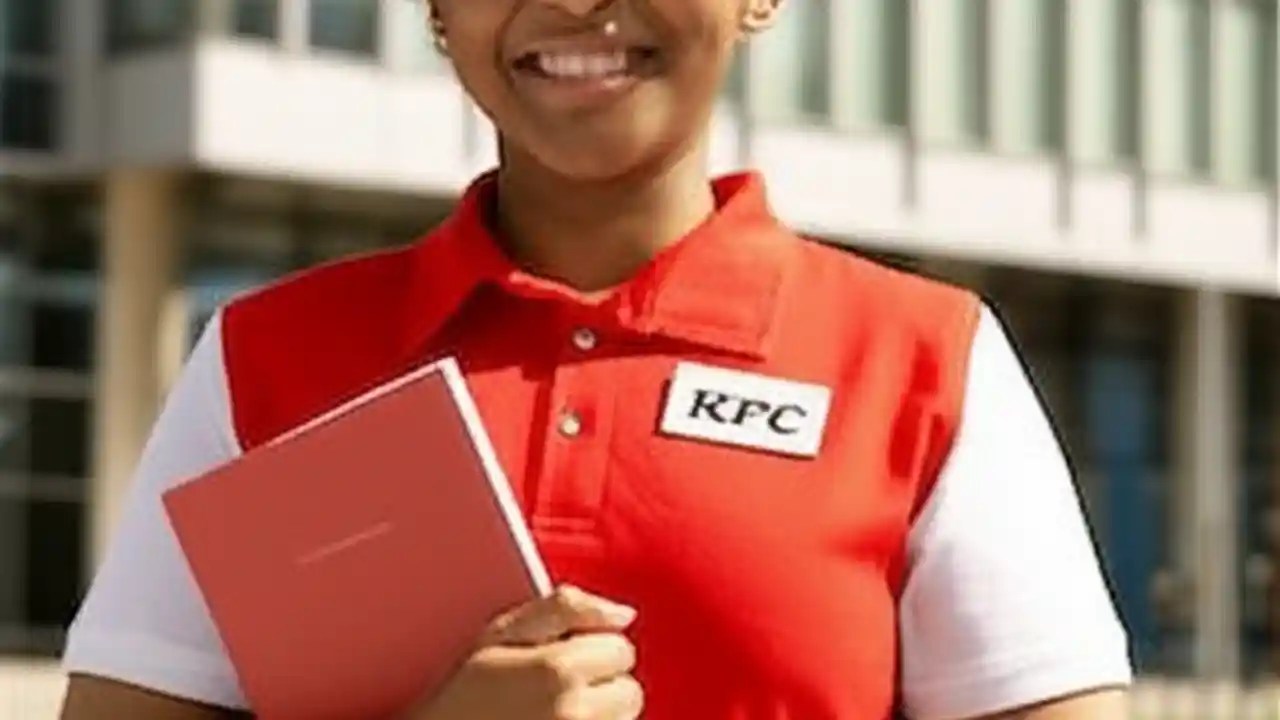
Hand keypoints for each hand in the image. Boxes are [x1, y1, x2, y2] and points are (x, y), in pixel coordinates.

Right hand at [406, 585, 643, 719]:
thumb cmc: (462, 693)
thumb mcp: (500, 633)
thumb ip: (566, 609)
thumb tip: (623, 615)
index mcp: (558, 670)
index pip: (621, 650)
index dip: (593, 649)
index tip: (562, 658)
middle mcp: (574, 712)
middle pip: (629, 692)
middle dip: (602, 687)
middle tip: (556, 691)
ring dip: (599, 717)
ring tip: (554, 715)